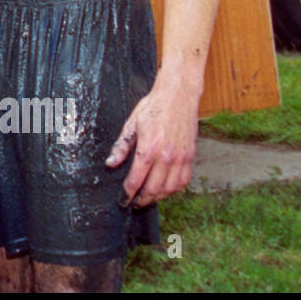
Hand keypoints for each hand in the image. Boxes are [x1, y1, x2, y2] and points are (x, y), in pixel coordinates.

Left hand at [105, 79, 200, 206]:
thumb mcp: (131, 123)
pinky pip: (184, 180)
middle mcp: (166, 157)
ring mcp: (181, 158)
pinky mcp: (190, 156)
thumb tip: (111, 164)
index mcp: (149, 149)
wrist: (178, 96)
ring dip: (159, 197)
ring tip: (149, 198)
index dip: (128, 193)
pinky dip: (174, 189)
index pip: (136, 180)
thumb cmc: (153, 107)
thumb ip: (121, 146)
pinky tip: (166, 189)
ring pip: (170, 188)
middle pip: (154, 189)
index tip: (123, 200)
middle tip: (135, 203)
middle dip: (143, 199)